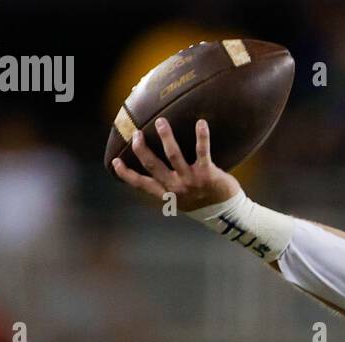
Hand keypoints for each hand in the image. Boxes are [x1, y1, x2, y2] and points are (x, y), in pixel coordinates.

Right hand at [112, 118, 239, 211]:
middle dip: (142, 149)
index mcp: (168, 195)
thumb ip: (170, 186)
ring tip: (161, 122)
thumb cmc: (204, 203)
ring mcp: (192, 181)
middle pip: (152, 166)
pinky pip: (203, 152)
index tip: (115, 161)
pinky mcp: (208, 175)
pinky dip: (201, 136)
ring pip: (173, 155)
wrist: (229, 216)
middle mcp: (176, 188)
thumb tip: (159, 167)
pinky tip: (201, 122)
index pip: (142, 185)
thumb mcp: (183, 200)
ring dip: (166, 137)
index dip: (126, 174)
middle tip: (137, 133)